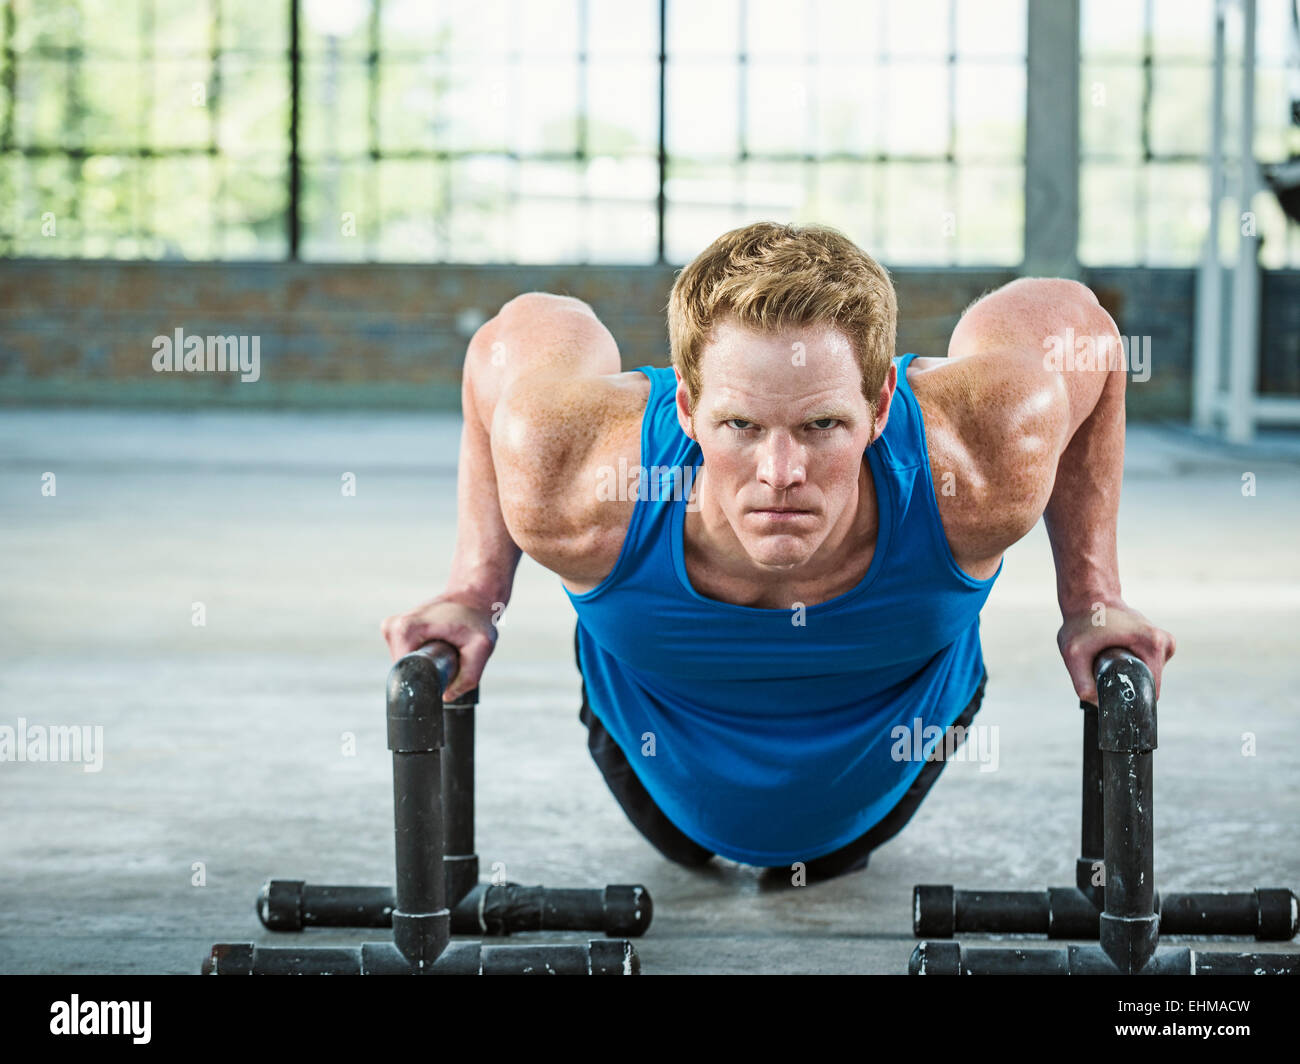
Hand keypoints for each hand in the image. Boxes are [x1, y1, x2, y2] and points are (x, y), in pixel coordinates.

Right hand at [380, 592, 501, 700]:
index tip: (444, 674)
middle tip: (450, 658)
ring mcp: (391, 628)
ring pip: (404, 665)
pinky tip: (436, 647)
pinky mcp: (395, 630)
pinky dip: (421, 656)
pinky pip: (404, 656)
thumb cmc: (476, 618)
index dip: (425, 681)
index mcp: (405, 630)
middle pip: (405, 670)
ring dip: (425, 664)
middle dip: (427, 672)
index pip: (405, 672)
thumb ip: (469, 676)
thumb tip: (447, 696)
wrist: (471, 596)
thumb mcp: (482, 646)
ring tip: (444, 650)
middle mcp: (392, 627)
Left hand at [1056, 601, 1175, 703]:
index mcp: (1152, 644)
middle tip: (1103, 671)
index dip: (1133, 698)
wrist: (1089, 598)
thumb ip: (1082, 683)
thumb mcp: (1073, 653)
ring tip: (1108, 659)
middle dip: (1128, 684)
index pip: (1152, 690)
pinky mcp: (1159, 642)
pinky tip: (1118, 656)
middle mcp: (1164, 642)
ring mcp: (1164, 641)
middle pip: (1150, 683)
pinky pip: (1150, 666)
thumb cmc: (1081, 622)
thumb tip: (1098, 705)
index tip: (1113, 695)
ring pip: (1150, 675)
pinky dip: (1134, 666)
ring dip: (1130, 674)